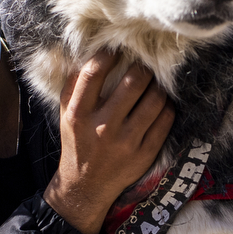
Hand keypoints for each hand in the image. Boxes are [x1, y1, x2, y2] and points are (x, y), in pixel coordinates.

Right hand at [43, 53, 174, 233]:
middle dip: (142, 67)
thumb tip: (92, 50)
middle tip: (144, 65)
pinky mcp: (145, 154)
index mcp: (79, 114)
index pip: (94, 73)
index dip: (109, 54)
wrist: (86, 185)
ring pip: (155, 99)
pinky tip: (159, 104)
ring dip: (158, 85)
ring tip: (153, 84)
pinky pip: (165, 119)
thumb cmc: (78, 141)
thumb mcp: (66, 113)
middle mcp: (103, 127)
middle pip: (133, 82)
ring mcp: (126, 142)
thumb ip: (75, 83)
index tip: (117, 48)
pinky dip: (166, 106)